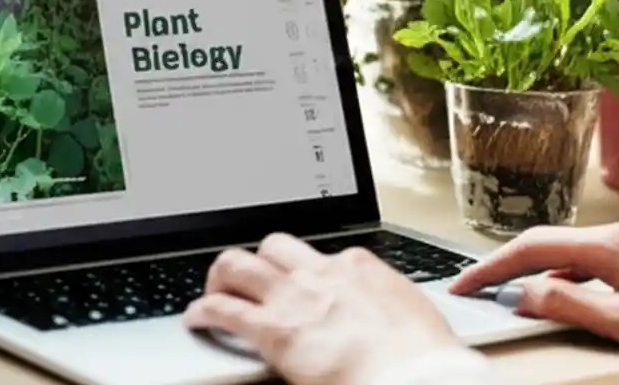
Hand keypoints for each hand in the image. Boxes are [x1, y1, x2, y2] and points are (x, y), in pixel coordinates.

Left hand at [184, 233, 460, 384]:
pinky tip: (197, 319)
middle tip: (248, 278)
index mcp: (359, 268)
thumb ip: (388, 309)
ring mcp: (293, 297)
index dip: (305, 269)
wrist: (414, 376)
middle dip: (258, 260)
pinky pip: (223, 310)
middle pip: (274, 246)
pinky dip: (203, 311)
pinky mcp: (272, 328)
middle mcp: (321, 273)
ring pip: (239, 264)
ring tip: (215, 290)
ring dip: (223, 275)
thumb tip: (391, 322)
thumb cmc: (422, 359)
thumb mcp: (411, 318)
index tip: (301, 281)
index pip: (322, 254)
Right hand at [449, 223, 618, 342]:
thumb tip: (523, 294)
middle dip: (503, 265)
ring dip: (530, 270)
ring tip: (502, 290)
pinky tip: (551, 292)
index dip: (492, 265)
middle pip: (543, 243)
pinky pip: (583, 262)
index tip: (464, 283)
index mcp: (610, 244)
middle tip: (472, 287)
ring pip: (563, 252)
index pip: (532, 246)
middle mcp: (617, 237)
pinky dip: (556, 275)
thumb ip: (569, 305)